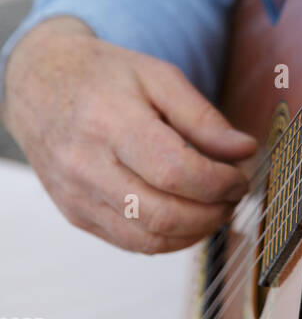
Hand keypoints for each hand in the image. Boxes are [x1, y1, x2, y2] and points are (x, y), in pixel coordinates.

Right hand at [2, 16, 257, 252]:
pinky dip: (167, 239)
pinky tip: (186, 217)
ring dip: (193, 232)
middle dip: (211, 213)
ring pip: (146, 240)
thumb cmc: (105, 75)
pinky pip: (128, 242)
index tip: (240, 176)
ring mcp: (77, 196)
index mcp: (111, 122)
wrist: (41, 84)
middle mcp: (87, 165)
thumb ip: (202, 116)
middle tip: (233, 195)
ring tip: (216, 208)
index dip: (217, 182)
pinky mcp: (75, 214)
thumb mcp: (158, 76)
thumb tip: (245, 150)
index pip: (173, 171)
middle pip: (161, 214)